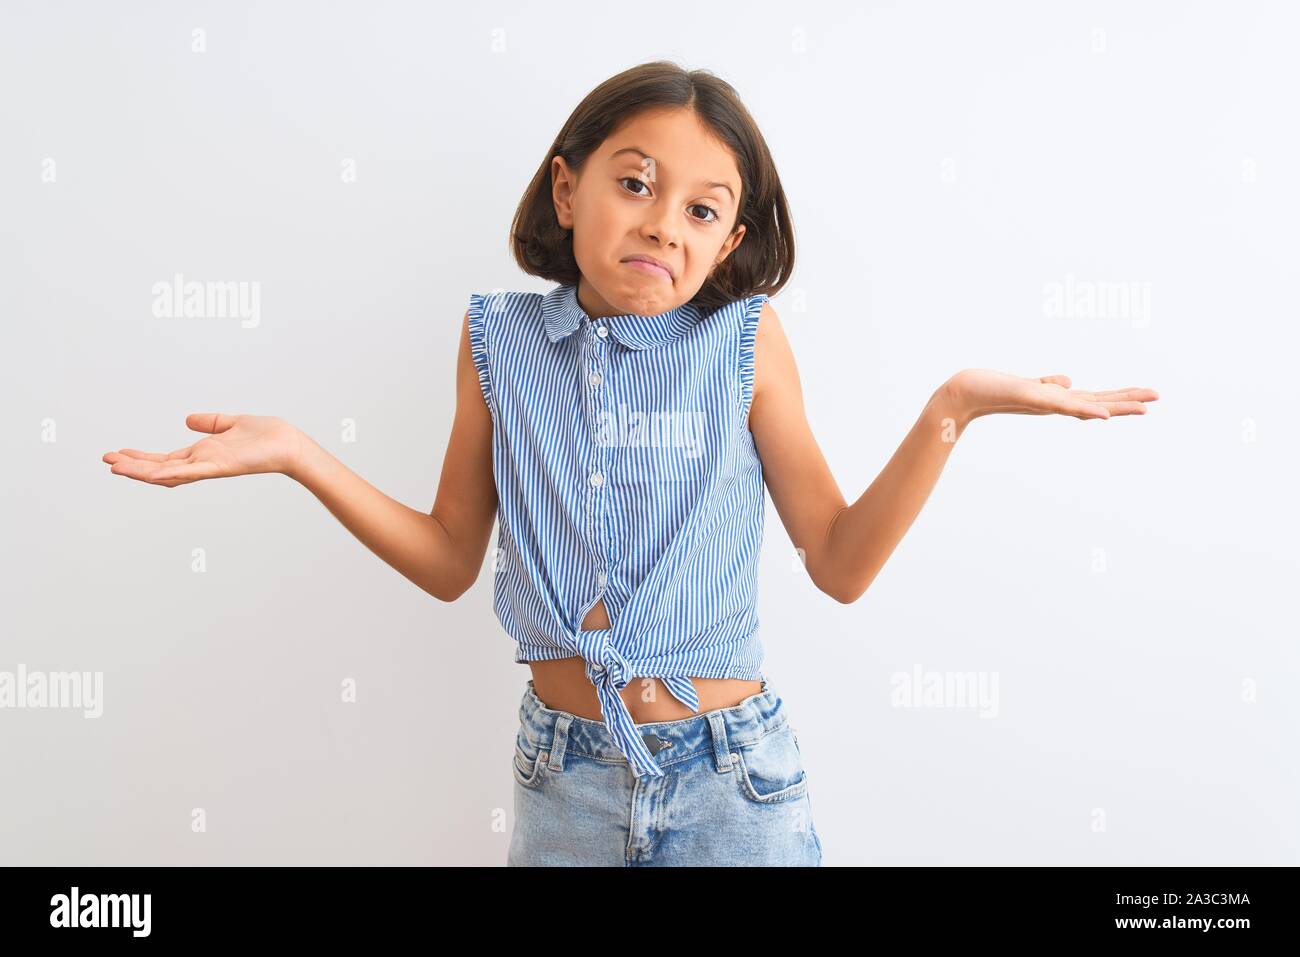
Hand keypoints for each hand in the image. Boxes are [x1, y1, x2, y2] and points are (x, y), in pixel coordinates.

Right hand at [102, 413, 305, 487]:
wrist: (289, 444)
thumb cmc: (266, 436)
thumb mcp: (231, 423)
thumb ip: (210, 423)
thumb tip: (189, 420)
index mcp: (202, 454)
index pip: (165, 459)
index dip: (141, 458)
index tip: (118, 453)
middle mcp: (202, 463)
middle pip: (160, 468)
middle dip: (133, 465)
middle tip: (107, 460)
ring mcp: (209, 467)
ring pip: (168, 474)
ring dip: (142, 472)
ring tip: (116, 468)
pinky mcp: (220, 467)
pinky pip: (190, 472)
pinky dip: (168, 473)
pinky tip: (149, 474)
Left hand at [941, 369, 1158, 426]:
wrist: (966, 394)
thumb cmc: (995, 389)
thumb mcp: (1030, 385)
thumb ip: (1050, 384)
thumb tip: (1070, 381)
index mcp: (1057, 400)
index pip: (1095, 398)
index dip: (1121, 397)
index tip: (1147, 396)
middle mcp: (1055, 404)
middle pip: (1098, 403)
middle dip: (1128, 401)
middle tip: (1157, 398)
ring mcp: (1046, 403)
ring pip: (1087, 406)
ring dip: (1115, 408)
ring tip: (1144, 408)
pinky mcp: (1032, 398)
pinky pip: (1062, 406)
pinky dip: (1083, 409)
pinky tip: (1101, 414)